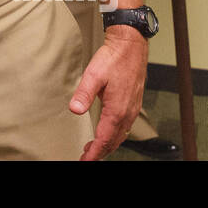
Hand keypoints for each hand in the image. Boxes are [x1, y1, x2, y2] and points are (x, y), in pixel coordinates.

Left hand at [68, 25, 147, 160]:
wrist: (131, 46)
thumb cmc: (113, 59)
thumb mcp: (93, 75)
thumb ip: (83, 94)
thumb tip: (74, 110)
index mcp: (117, 110)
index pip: (104, 139)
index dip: (94, 153)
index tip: (84, 161)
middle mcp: (127, 113)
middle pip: (113, 141)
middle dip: (100, 152)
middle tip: (86, 158)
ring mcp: (132, 108)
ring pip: (121, 135)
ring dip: (108, 144)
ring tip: (94, 149)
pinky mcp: (133, 103)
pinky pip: (125, 127)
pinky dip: (116, 135)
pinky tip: (109, 132)